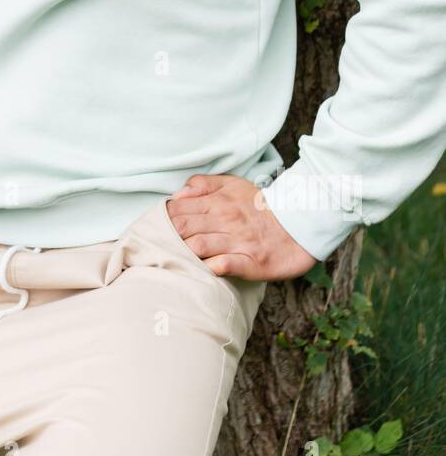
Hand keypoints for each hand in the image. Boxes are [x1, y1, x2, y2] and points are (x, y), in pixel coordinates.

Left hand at [165, 173, 316, 281]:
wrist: (300, 224)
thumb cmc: (261, 207)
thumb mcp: (233, 185)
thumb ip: (203, 185)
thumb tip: (178, 193)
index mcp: (217, 202)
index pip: (178, 211)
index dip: (161, 221)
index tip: (154, 230)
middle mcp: (225, 220)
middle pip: (182, 229)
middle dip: (165, 238)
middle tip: (157, 248)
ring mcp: (237, 242)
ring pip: (197, 247)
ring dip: (183, 254)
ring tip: (175, 260)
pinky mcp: (251, 262)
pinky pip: (224, 265)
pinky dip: (210, 268)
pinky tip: (203, 270)